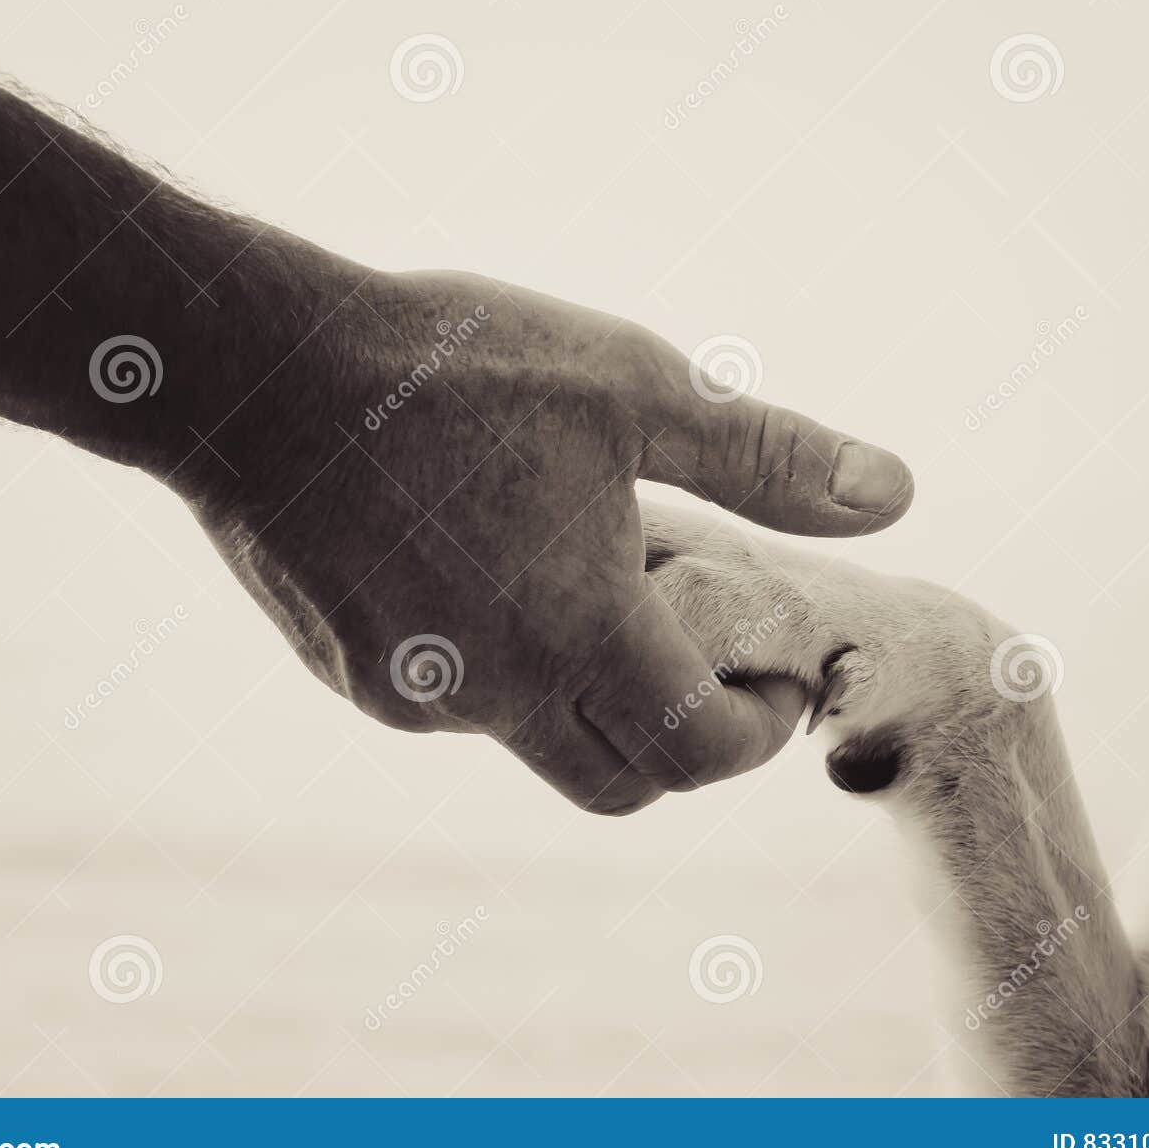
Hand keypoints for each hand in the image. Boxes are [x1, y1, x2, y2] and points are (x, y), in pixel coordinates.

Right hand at [174, 254, 912, 813]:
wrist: (251, 373)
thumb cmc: (450, 365)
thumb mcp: (632, 387)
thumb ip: (768, 456)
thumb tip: (898, 494)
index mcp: (576, 636)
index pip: (704, 752)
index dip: (761, 726)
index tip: (777, 670)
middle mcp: (494, 695)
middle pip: (624, 782)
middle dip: (683, 740)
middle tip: (701, 650)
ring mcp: (412, 698)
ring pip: (534, 738)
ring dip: (586, 687)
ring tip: (583, 565)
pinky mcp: (350, 678)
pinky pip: (456, 700)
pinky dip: (503, 661)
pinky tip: (491, 562)